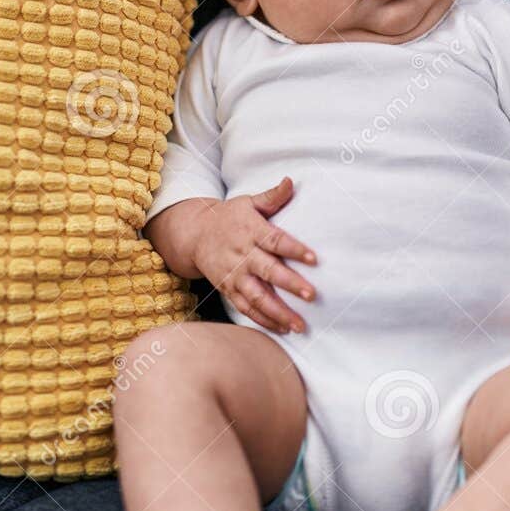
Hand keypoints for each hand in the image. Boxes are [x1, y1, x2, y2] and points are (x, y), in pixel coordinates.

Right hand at [190, 175, 316, 333]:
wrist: (195, 234)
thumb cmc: (230, 217)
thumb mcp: (248, 202)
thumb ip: (272, 197)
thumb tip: (291, 181)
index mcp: (251, 231)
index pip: (276, 241)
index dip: (295, 249)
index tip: (314, 258)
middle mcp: (243, 255)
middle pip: (268, 271)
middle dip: (290, 284)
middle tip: (311, 295)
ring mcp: (234, 275)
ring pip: (257, 297)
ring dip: (278, 312)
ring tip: (299, 325)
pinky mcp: (228, 289)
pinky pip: (246, 308)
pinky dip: (263, 320)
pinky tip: (281, 329)